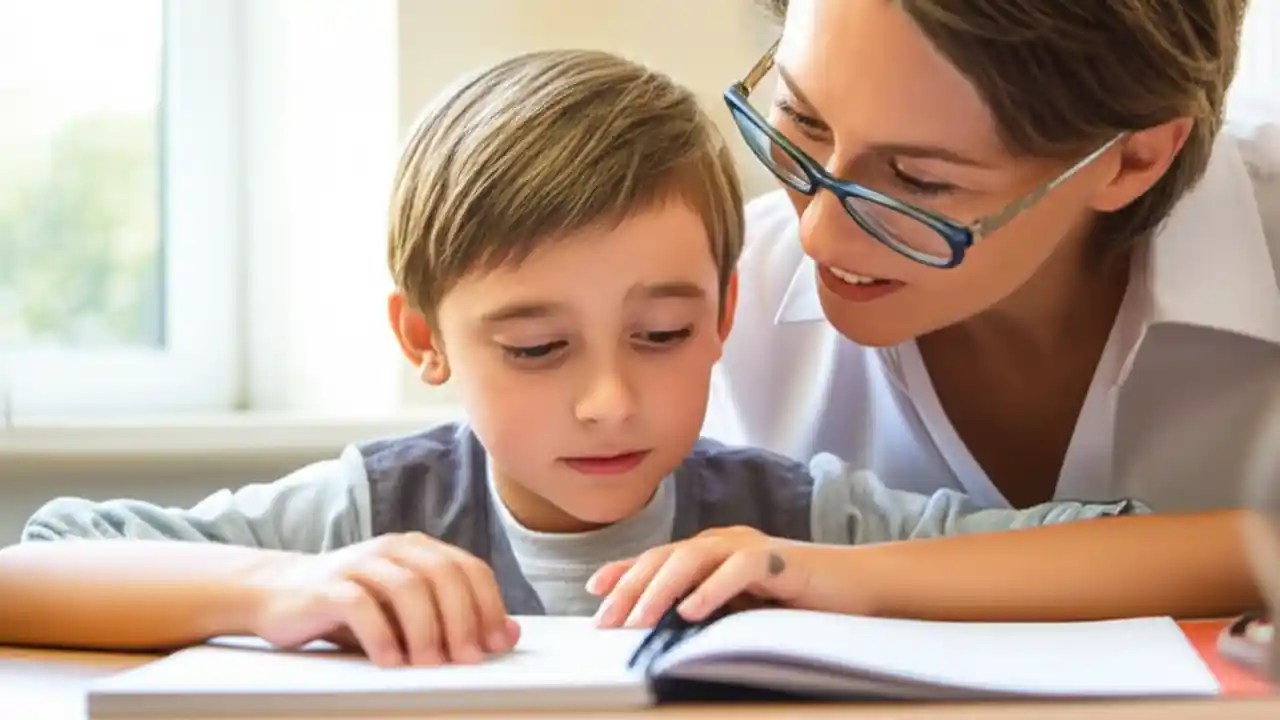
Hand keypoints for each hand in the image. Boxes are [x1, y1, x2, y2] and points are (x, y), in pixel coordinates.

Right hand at [244, 533, 518, 666]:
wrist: (278, 594)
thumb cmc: (351, 608)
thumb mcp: (407, 613)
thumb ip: (455, 618)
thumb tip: (509, 635)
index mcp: (419, 550)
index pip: (469, 568)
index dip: (489, 605)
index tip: (497, 644)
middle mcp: (393, 548)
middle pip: (443, 575)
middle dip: (463, 619)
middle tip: (467, 660)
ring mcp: (359, 562)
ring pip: (407, 587)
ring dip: (426, 630)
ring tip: (430, 666)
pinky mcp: (327, 585)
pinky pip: (360, 604)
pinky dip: (380, 635)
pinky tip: (390, 662)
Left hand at [586, 526, 810, 628]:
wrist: (858, 586)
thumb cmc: (797, 601)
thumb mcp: (739, 608)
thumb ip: (704, 609)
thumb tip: (660, 631)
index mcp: (712, 551)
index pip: (658, 556)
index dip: (624, 570)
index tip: (594, 591)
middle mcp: (725, 542)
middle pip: (666, 556)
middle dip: (630, 587)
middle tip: (606, 620)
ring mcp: (751, 547)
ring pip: (693, 557)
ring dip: (661, 588)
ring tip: (638, 618)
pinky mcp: (781, 560)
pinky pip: (740, 569)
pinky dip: (713, 589)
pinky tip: (692, 611)